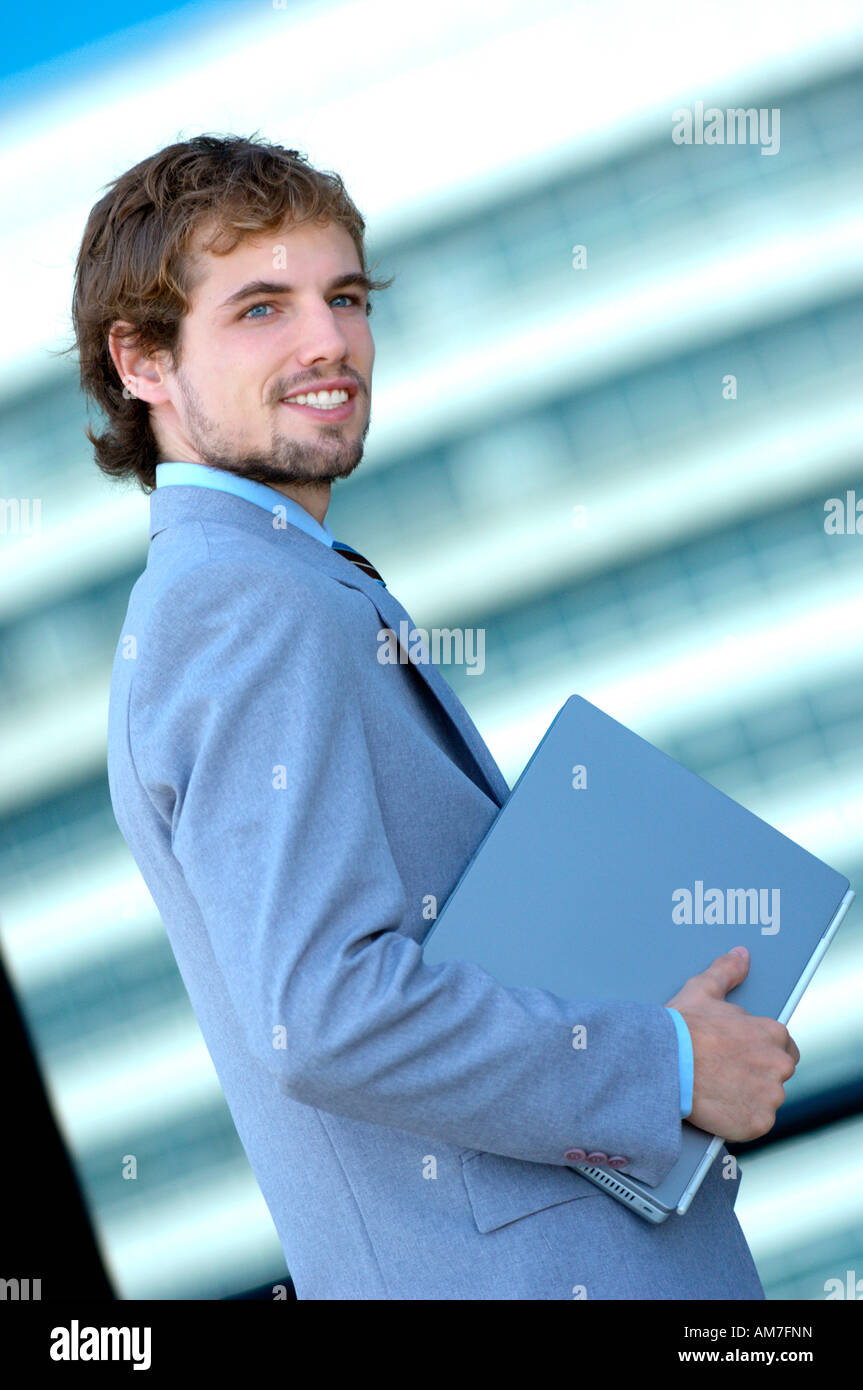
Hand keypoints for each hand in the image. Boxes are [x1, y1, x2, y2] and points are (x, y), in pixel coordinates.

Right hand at [666, 946, 799, 1141]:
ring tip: (716, 1089)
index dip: (759, 1051)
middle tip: (723, 1072)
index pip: (782, 1047)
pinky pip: (754, 1124)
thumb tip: (740, 956)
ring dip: (747, 1098)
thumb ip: (727, 972)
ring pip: (765, 1100)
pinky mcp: (757, 1122)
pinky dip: (738, 1120)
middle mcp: (779, 1064)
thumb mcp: (703, 990)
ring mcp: (769, 1096)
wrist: (662, 1063)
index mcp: (773, 1033)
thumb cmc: (681, 1028)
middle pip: (776, 1074)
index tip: (738, 1055)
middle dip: (755, 1075)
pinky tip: (717, 1107)